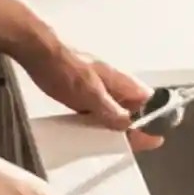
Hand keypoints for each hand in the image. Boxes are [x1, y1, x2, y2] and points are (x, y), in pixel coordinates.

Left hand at [20, 44, 163, 151]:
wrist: (37, 49)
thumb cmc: (66, 69)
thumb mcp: (91, 95)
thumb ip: (111, 111)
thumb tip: (129, 125)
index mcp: (122, 82)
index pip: (148, 102)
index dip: (153, 121)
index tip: (156, 138)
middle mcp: (114, 82)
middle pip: (132, 107)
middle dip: (135, 125)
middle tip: (131, 145)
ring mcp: (97, 84)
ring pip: (114, 107)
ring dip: (114, 123)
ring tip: (112, 142)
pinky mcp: (81, 87)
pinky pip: (96, 107)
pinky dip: (97, 119)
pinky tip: (89, 128)